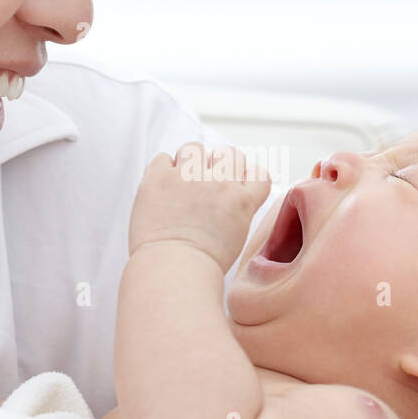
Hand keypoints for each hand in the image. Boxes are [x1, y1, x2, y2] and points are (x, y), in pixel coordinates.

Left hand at [128, 142, 270, 271]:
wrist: (173, 270)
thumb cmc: (202, 265)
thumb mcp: (236, 237)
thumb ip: (237, 211)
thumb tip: (231, 196)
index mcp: (243, 201)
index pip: (257, 172)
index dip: (246, 176)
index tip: (235, 184)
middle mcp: (220, 182)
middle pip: (229, 154)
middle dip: (219, 165)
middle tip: (205, 184)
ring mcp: (189, 176)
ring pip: (194, 148)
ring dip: (189, 162)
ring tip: (180, 183)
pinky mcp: (160, 177)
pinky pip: (164, 157)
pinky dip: (162, 169)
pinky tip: (162, 188)